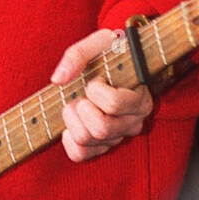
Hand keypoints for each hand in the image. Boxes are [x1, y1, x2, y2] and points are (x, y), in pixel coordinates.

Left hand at [51, 29, 153, 162]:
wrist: (110, 65)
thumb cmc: (108, 54)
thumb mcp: (97, 44)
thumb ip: (78, 55)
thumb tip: (58, 79)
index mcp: (140, 99)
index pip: (114, 104)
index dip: (96, 91)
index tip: (96, 80)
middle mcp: (133, 122)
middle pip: (101, 129)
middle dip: (81, 108)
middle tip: (81, 96)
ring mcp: (118, 137)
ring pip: (89, 141)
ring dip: (73, 121)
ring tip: (76, 105)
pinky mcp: (101, 146)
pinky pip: (80, 155)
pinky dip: (69, 140)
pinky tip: (70, 125)